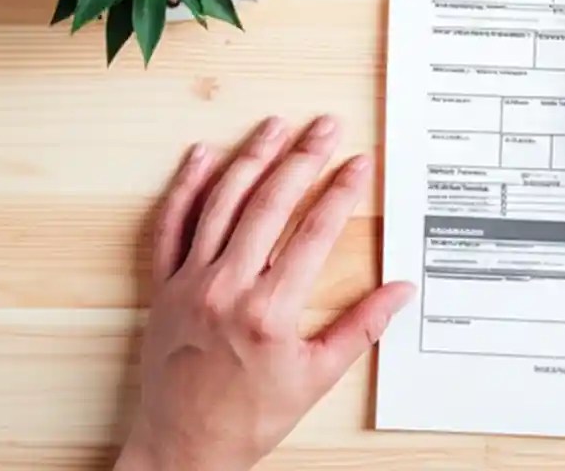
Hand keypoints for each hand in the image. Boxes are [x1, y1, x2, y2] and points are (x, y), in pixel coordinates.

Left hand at [116, 116, 414, 470]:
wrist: (182, 450)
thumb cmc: (248, 419)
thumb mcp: (317, 377)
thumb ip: (361, 328)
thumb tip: (400, 292)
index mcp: (270, 311)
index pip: (313, 232)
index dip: (341, 192)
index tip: (358, 165)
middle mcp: (227, 288)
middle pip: (269, 204)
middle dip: (302, 158)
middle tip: (325, 126)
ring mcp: (190, 283)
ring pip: (221, 204)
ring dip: (251, 158)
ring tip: (274, 126)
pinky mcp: (164, 288)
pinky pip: (170, 227)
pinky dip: (185, 189)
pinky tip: (203, 158)